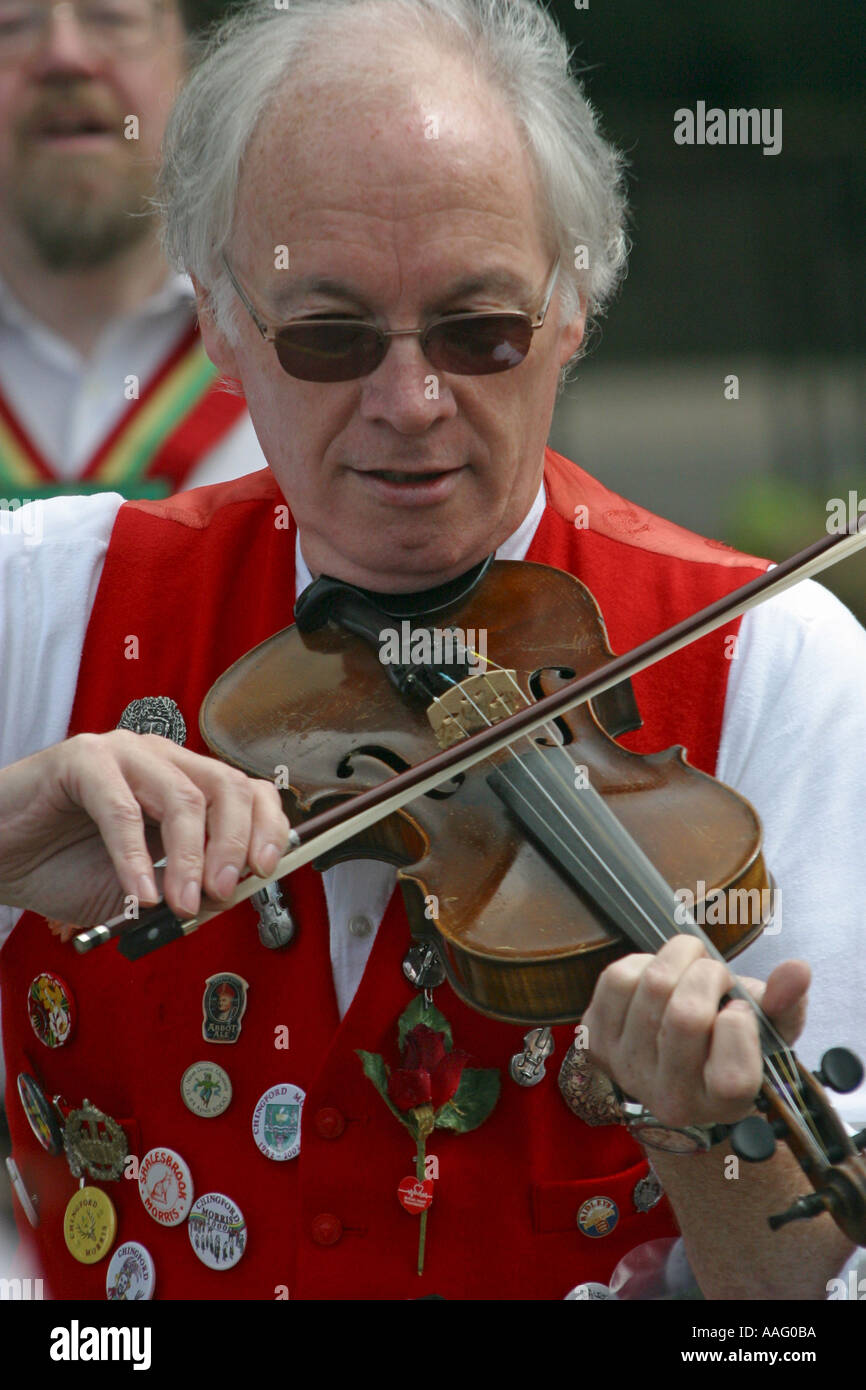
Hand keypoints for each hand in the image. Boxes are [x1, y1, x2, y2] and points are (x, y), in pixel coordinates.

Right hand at [0, 731, 290, 926]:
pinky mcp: (82, 760)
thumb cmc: (62, 866)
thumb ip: (184, 890)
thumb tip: (228, 899)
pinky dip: (136, 858)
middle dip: (233, 845)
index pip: (248, 791)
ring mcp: (123, 754)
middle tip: (223, 893)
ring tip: (182, 904)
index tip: (267, 870)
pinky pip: (122, 809)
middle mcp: (162, 760)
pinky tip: (140, 892)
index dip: (268, 827)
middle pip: (226, 788)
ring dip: (190, 858)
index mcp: (184, 783)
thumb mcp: (140, 889)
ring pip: (182, 796)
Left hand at [581, 935, 809, 1127]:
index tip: (738, 1010)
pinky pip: (617, 978)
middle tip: (717, 975)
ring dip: (678, 957)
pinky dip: (642, 962)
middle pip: (687, 1015)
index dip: (740, 1023)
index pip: (734, 1075)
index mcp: (722, 1104)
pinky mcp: (595, 1040)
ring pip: (652, 986)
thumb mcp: (767, 1033)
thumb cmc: (725, 1044)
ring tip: (690, 966)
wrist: (669, 1061)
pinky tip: (655, 975)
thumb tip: (796, 970)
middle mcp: (670, 1097)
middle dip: (711, 975)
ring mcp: (628, 1069)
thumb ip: (786, 1004)